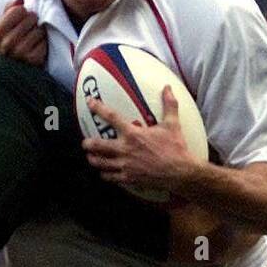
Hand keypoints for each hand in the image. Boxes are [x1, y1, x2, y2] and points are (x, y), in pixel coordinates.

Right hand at [0, 0, 46, 66]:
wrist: (11, 72)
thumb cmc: (7, 45)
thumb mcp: (2, 27)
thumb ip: (9, 10)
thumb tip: (20, 0)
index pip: (18, 10)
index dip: (22, 12)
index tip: (20, 20)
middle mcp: (6, 44)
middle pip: (31, 18)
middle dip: (32, 21)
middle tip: (28, 30)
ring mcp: (20, 53)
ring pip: (39, 30)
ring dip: (38, 33)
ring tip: (32, 39)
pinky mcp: (33, 60)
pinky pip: (45, 42)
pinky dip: (43, 44)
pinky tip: (36, 48)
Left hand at [82, 85, 197, 192]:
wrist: (181, 172)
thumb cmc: (176, 148)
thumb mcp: (173, 124)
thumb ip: (169, 104)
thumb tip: (168, 88)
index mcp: (134, 134)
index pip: (112, 117)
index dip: (98, 107)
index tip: (90, 102)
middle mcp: (125, 149)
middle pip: (98, 145)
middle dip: (88, 143)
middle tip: (85, 142)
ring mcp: (125, 165)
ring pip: (101, 163)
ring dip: (93, 160)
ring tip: (90, 157)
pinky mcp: (128, 178)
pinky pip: (110, 177)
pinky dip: (105, 174)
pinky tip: (104, 173)